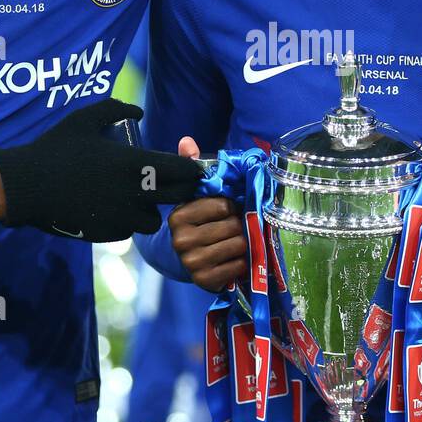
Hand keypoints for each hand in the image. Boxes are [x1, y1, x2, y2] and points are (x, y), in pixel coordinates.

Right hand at [0, 99, 202, 242]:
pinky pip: (129, 231)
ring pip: (154, 220)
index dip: (191, 169)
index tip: (189, 166)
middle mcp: (134, 193)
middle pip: (177, 198)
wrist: (24, 186)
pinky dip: (128, 222)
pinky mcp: (105, 233)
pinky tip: (117, 210)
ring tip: (139, 198)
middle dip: (179, 191)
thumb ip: (115, 109)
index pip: (182, 171)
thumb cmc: (55, 148)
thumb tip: (138, 112)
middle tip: (171, 183)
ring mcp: (120, 217)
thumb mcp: (84, 119)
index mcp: (134, 164)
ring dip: (152, 209)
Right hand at [168, 136, 247, 292]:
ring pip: (238, 245)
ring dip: (242, 243)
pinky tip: (232, 258)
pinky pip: (238, 266)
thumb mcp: (192, 195)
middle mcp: (182, 240)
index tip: (227, 209)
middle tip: (235, 227)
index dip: (231, 206)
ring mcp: (192, 262)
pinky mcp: (204, 280)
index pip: (222, 206)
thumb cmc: (195, 221)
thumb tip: (187, 140)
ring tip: (234, 241)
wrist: (180, 258)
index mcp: (179, 216)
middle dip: (239, 225)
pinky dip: (241, 262)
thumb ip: (192, 166)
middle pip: (232, 227)